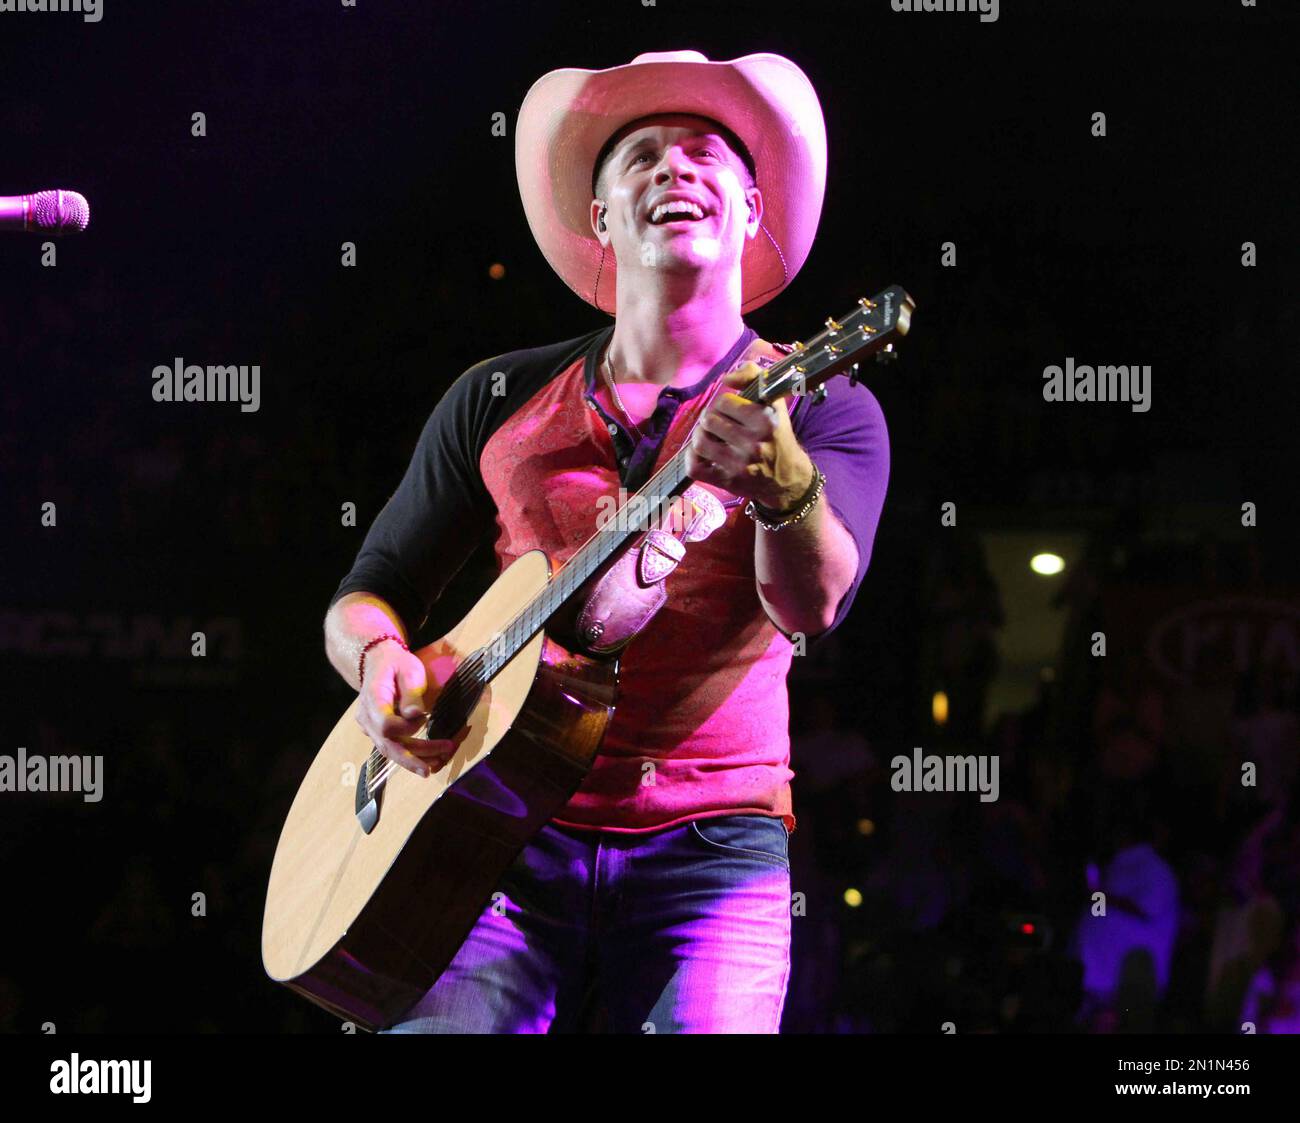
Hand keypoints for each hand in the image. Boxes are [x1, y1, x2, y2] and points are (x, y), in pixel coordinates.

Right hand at [354, 642, 458, 777]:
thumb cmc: (396, 664)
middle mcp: (366, 717)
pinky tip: (429, 759)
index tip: (424, 716)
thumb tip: (416, 715)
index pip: (386, 725)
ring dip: (414, 759)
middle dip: (410, 759)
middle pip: (386, 745)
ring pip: (390, 750)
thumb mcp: (409, 670)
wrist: (377, 662)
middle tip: (430, 770)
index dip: (407, 727)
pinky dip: (410, 754)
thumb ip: (411, 692)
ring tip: (438, 762)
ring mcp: (369, 727)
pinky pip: (392, 747)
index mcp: (373, 698)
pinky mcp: (376, 732)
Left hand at [685, 362, 814, 510]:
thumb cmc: (778, 436)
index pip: (724, 402)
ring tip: (711, 437)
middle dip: (711, 419)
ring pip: (699, 442)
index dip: (724, 404)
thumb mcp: (774, 402)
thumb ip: (753, 376)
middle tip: (719, 425)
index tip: (731, 412)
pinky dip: (692, 457)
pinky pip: (694, 466)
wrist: (788, 479)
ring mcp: (739, 465)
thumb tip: (726, 378)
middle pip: (709, 420)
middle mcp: (753, 444)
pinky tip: (703, 454)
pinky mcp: (728, 482)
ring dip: (701, 436)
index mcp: (765, 421)